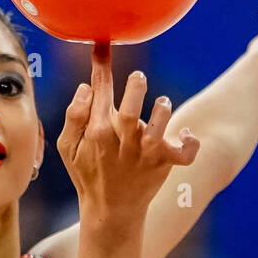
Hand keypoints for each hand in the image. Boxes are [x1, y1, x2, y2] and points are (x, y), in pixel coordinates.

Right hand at [56, 43, 200, 220]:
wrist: (111, 212)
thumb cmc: (89, 173)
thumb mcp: (67, 148)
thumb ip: (73, 116)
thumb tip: (87, 87)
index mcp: (98, 133)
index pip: (100, 93)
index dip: (101, 67)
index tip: (102, 46)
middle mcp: (123, 143)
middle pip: (130, 112)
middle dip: (135, 91)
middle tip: (139, 77)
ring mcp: (145, 154)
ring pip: (158, 129)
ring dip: (162, 111)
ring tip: (162, 103)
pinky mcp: (163, 164)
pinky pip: (184, 154)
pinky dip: (189, 144)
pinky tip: (185, 135)